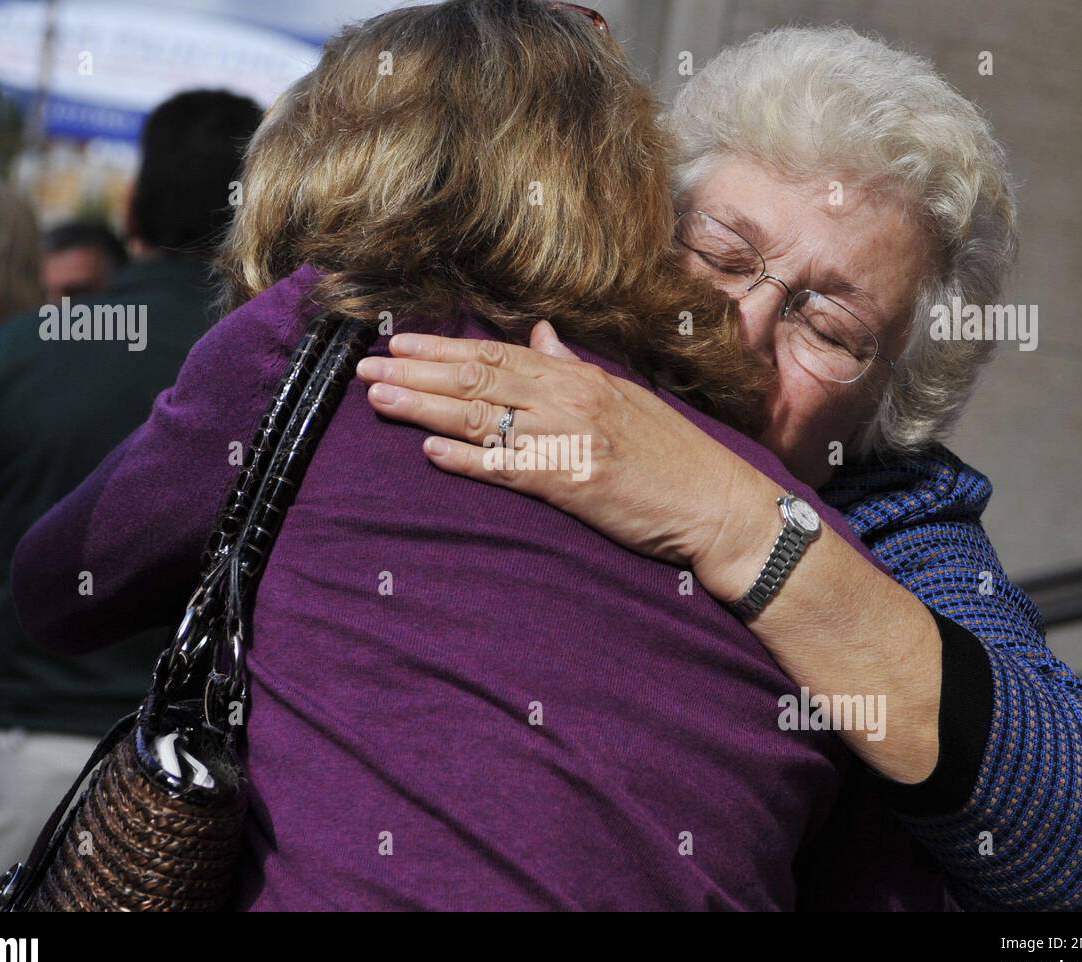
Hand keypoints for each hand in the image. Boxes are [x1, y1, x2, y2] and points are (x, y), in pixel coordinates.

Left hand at [355, 321, 778, 596]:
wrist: (715, 503)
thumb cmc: (673, 454)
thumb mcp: (625, 396)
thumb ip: (574, 367)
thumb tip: (538, 337)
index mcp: (579, 377)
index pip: (497, 355)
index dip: (443, 349)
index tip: (399, 343)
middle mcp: (568, 400)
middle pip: (478, 380)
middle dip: (417, 372)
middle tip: (366, 368)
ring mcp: (568, 440)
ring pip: (482, 418)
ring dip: (424, 407)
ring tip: (378, 399)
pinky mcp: (571, 483)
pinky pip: (508, 469)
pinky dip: (467, 460)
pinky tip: (429, 451)